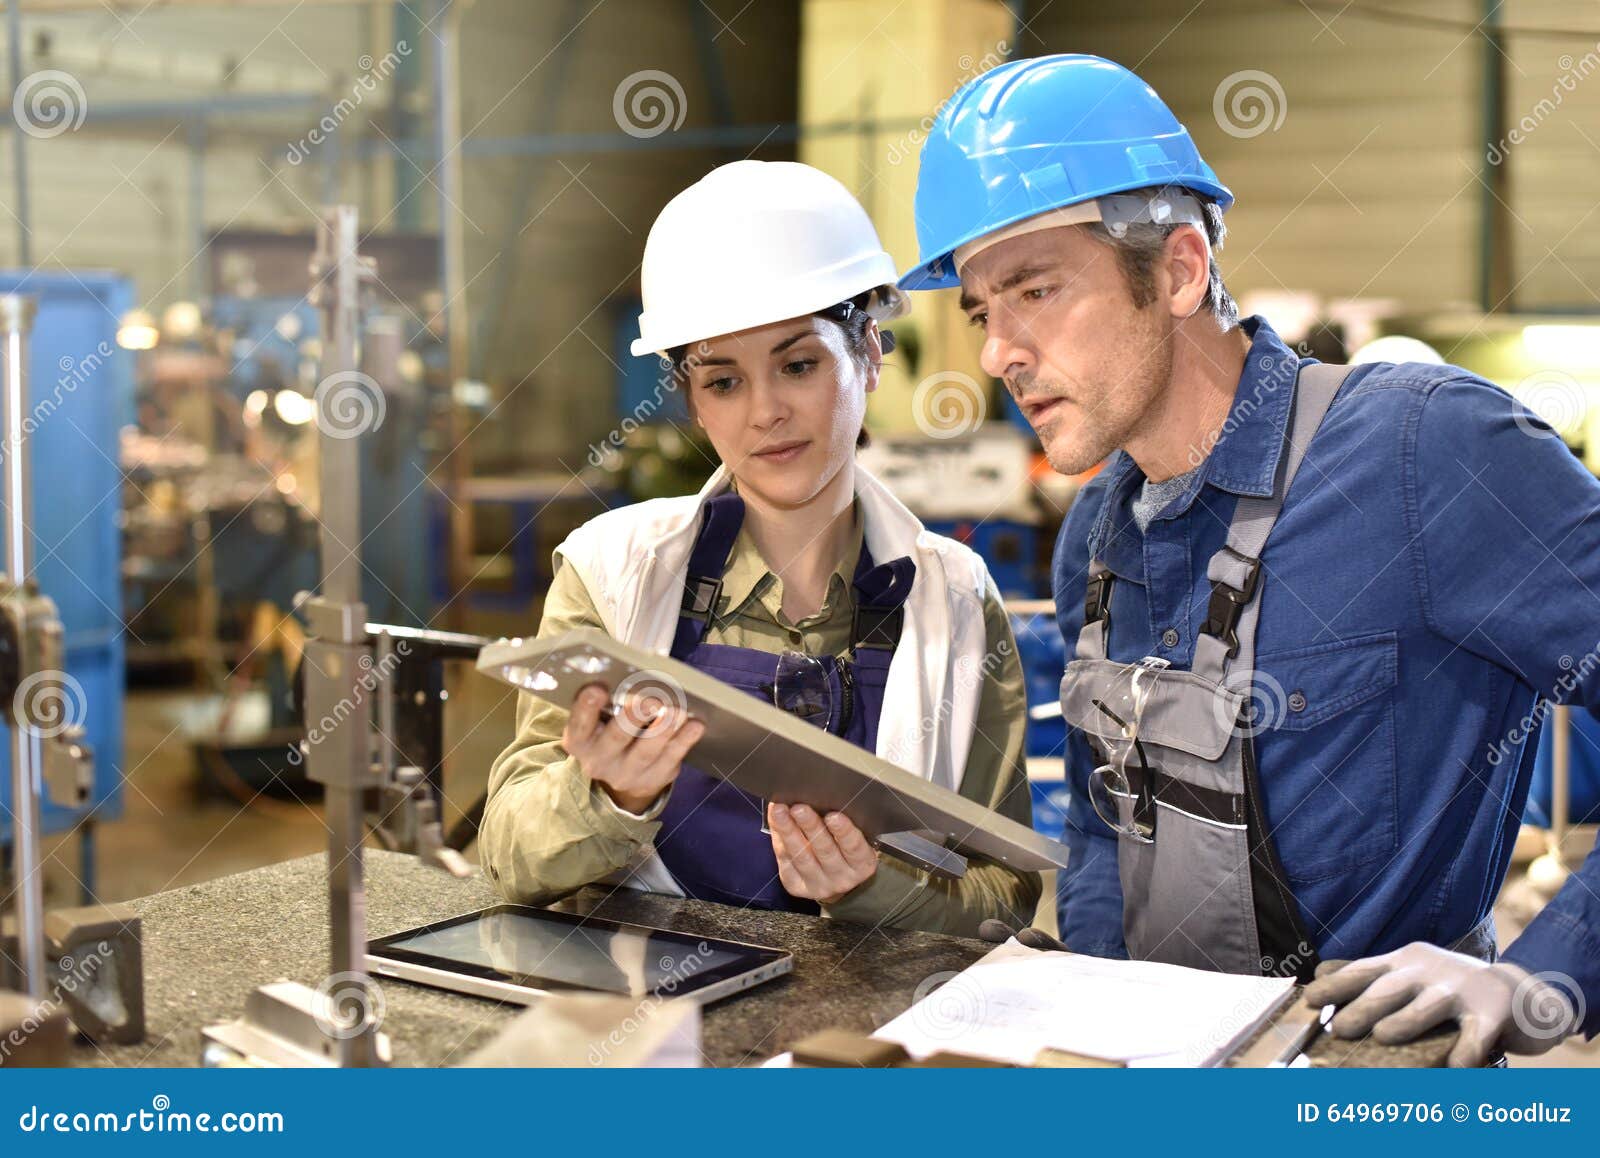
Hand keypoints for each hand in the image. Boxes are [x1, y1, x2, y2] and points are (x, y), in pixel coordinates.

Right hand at [563, 683, 703, 813]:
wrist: (619, 772)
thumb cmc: (609, 730)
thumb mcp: (598, 719)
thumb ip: (609, 702)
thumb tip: (633, 674)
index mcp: (580, 740)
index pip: (580, 723)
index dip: (587, 707)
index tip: (598, 689)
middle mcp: (598, 761)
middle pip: (616, 738)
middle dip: (635, 717)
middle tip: (652, 700)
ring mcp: (625, 775)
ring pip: (646, 751)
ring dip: (664, 729)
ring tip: (678, 710)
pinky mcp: (651, 780)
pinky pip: (670, 760)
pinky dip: (683, 742)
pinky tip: (695, 726)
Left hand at [767, 803, 877, 904]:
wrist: (834, 877)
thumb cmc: (845, 846)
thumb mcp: (853, 835)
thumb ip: (841, 819)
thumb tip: (818, 793)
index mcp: (861, 863)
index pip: (854, 847)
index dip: (844, 831)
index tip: (833, 815)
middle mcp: (841, 877)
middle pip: (825, 851)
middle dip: (810, 826)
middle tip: (799, 807)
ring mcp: (818, 884)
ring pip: (801, 857)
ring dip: (788, 831)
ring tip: (779, 810)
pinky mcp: (796, 886)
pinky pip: (786, 861)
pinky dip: (779, 838)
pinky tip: (775, 821)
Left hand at [1302, 941, 1580, 1066]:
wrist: (1521, 992)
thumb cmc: (1453, 990)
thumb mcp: (1412, 974)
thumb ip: (1373, 977)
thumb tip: (1322, 977)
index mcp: (1405, 962)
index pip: (1363, 970)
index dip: (1335, 985)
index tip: (1309, 1000)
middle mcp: (1430, 971)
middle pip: (1391, 987)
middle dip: (1363, 1006)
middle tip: (1338, 1028)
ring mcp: (1462, 989)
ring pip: (1430, 1004)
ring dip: (1406, 1020)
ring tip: (1383, 1035)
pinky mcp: (1494, 1011)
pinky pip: (1477, 1034)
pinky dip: (1466, 1051)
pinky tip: (1456, 1068)